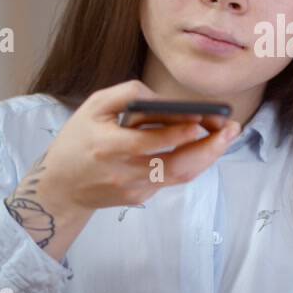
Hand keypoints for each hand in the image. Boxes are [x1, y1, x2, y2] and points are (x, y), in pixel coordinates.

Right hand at [32, 79, 241, 214]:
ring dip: (207, 156)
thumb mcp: (93, 107)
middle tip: (231, 129)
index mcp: (108, 147)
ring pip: (180, 176)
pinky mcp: (142, 198)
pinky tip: (207, 147)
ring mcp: (135, 189)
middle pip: (173, 166)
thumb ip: (128, 95)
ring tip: (226, 135)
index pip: (147, 143)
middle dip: (207, 148)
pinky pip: (173, 179)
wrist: (61, 187)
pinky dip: (192, 163)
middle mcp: (123, 172)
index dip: (175, 134)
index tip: (200, 121)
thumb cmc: (78, 140)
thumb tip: (163, 98)